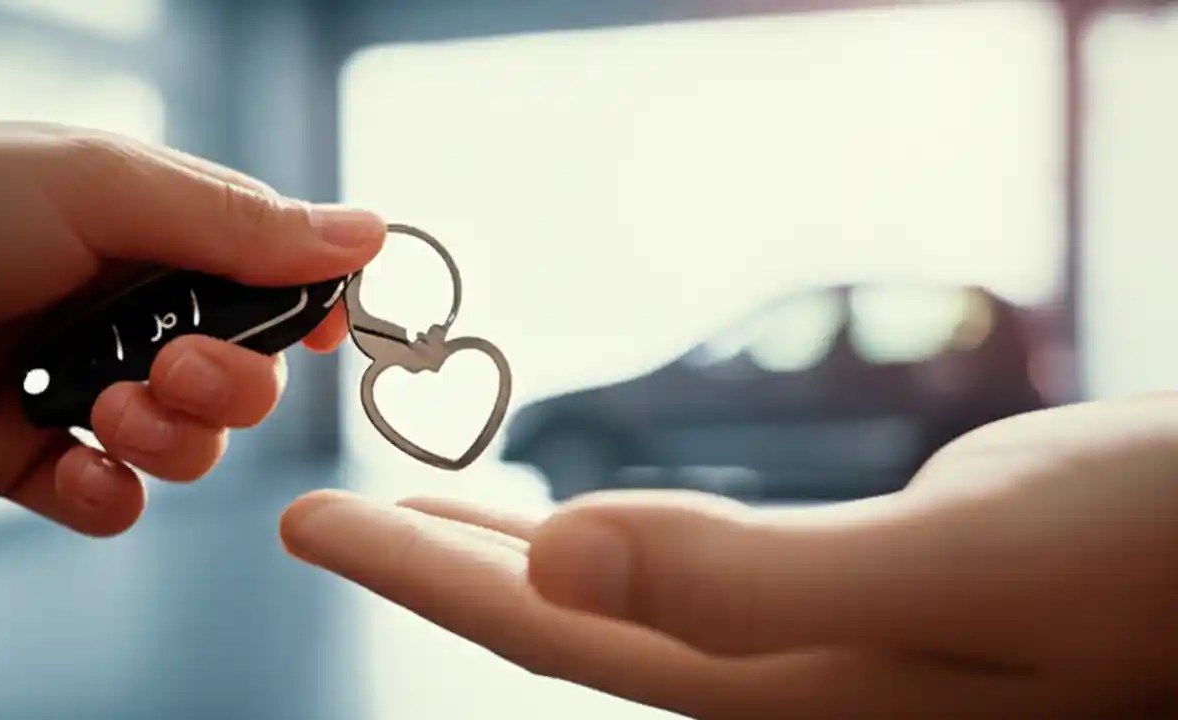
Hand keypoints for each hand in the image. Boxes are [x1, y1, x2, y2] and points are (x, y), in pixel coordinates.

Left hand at [0, 122, 383, 536]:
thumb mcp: (100, 189)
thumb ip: (239, 223)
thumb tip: (369, 233)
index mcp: (156, 232)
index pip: (272, 277)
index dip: (306, 313)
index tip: (315, 337)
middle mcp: (132, 312)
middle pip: (249, 375)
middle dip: (230, 385)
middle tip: (169, 366)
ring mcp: (86, 386)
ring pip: (194, 445)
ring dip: (172, 440)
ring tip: (103, 411)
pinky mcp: (35, 457)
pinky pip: (117, 499)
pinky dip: (113, 495)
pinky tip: (81, 470)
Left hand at [279, 395, 1177, 717]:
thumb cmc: (1145, 559)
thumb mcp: (961, 570)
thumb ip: (757, 582)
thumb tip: (558, 555)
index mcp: (784, 692)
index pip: (549, 640)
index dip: (415, 581)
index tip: (308, 524)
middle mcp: (782, 682)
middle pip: (561, 628)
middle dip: (429, 570)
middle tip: (323, 515)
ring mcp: (817, 646)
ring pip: (618, 600)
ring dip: (509, 553)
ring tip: (428, 512)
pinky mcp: (854, 598)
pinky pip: (688, 568)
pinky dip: (611, 534)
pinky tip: (586, 516)